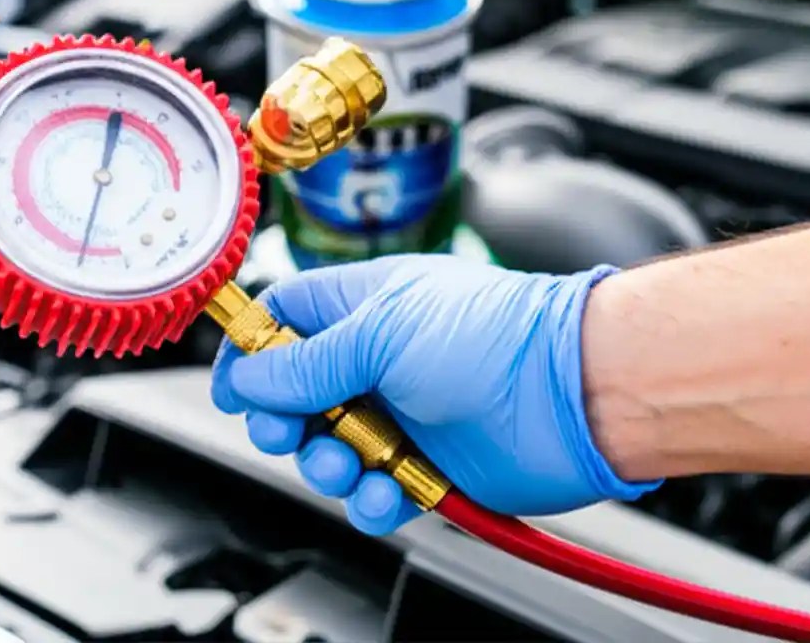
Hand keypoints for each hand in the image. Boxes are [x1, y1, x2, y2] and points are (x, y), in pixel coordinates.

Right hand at [209, 255, 660, 534]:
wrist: (575, 395)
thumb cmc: (497, 338)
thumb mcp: (383, 332)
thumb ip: (308, 362)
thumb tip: (251, 376)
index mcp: (367, 306)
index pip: (287, 318)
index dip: (253, 350)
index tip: (235, 386)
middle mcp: (381, 360)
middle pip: (296, 395)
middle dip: (282, 420)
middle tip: (287, 430)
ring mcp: (404, 415)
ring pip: (329, 450)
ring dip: (325, 464)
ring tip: (348, 463)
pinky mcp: (427, 467)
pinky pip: (373, 494)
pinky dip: (368, 502)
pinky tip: (383, 494)